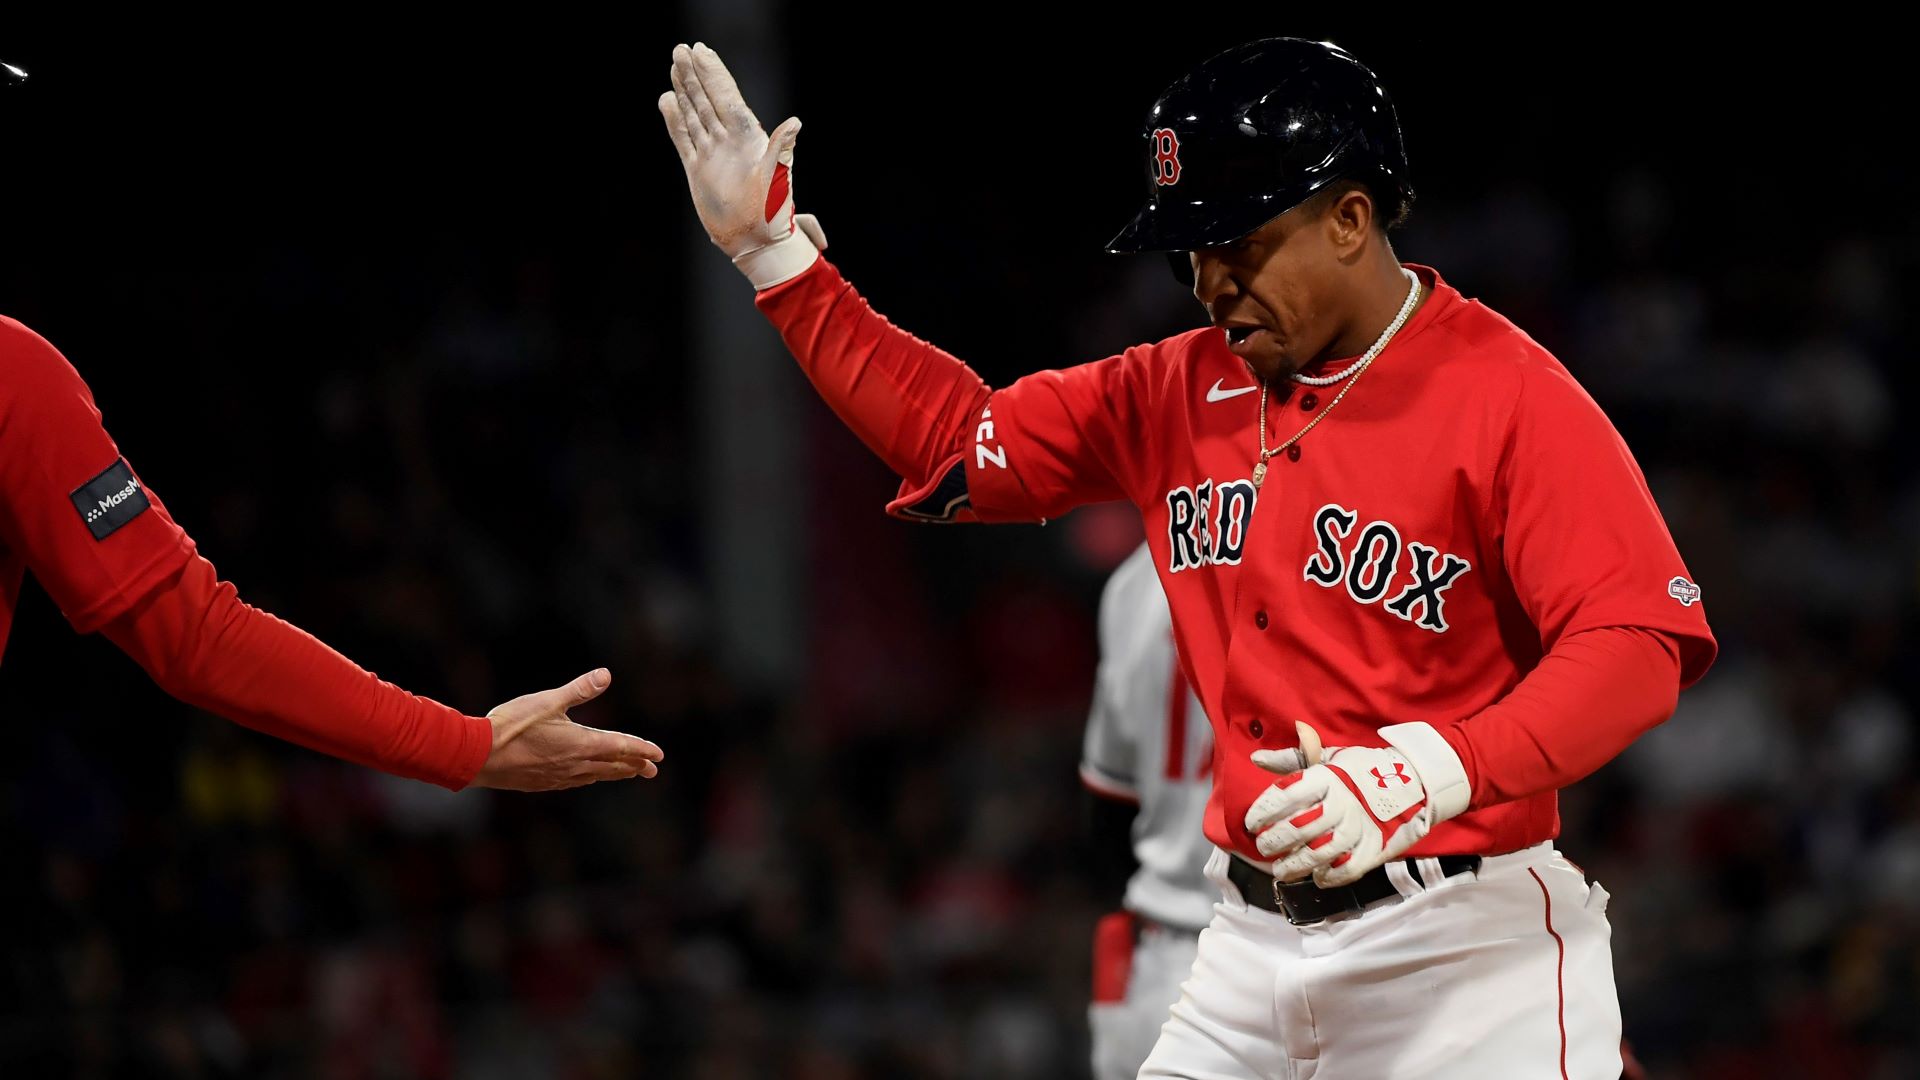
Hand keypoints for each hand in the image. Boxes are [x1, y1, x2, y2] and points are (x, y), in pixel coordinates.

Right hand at [473, 668, 661, 791]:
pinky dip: (591, 778)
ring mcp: (559, 777)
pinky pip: (576, 782)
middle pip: (613, 767)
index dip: (642, 750)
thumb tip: (606, 675)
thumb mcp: (548, 701)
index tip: (659, 755)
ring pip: (596, 777)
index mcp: (581, 744)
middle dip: (635, 766)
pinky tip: (587, 777)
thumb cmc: (512, 726)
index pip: (621, 747)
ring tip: (626, 773)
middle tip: (652, 770)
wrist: (478, 756)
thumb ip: (579, 690)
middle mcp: (575, 764)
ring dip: (614, 774)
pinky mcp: (543, 783)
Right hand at [659, 42, 826, 287]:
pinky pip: (683, 139)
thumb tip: (795, 123)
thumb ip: (782, 149)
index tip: (701, 50)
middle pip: (707, 99)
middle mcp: (728, 141)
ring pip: (694, 114)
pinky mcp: (698, 169)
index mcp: (748, 137)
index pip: (727, 96)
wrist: (756, 241)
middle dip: (695, 74)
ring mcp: (712, 154)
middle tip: (682, 49)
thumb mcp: (779, 178)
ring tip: (674, 66)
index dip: (714, 73)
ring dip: (684, 90)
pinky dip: (674, 121)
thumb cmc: (773, 212)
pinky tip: (667, 101)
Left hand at [1243, 721, 1437, 887]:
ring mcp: (1359, 827)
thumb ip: (1291, 760)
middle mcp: (1342, 802)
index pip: (1286, 795)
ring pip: (1319, 853)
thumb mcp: (1329, 758)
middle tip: (1263, 847)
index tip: (1251, 823)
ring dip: (1295, 865)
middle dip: (1274, 841)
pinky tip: (1317, 877)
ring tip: (1281, 870)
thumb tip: (1257, 758)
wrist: (1414, 782)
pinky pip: (1347, 870)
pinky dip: (1329, 877)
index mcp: (1328, 776)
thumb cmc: (1361, 770)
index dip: (1263, 811)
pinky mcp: (1375, 848)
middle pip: (1298, 828)